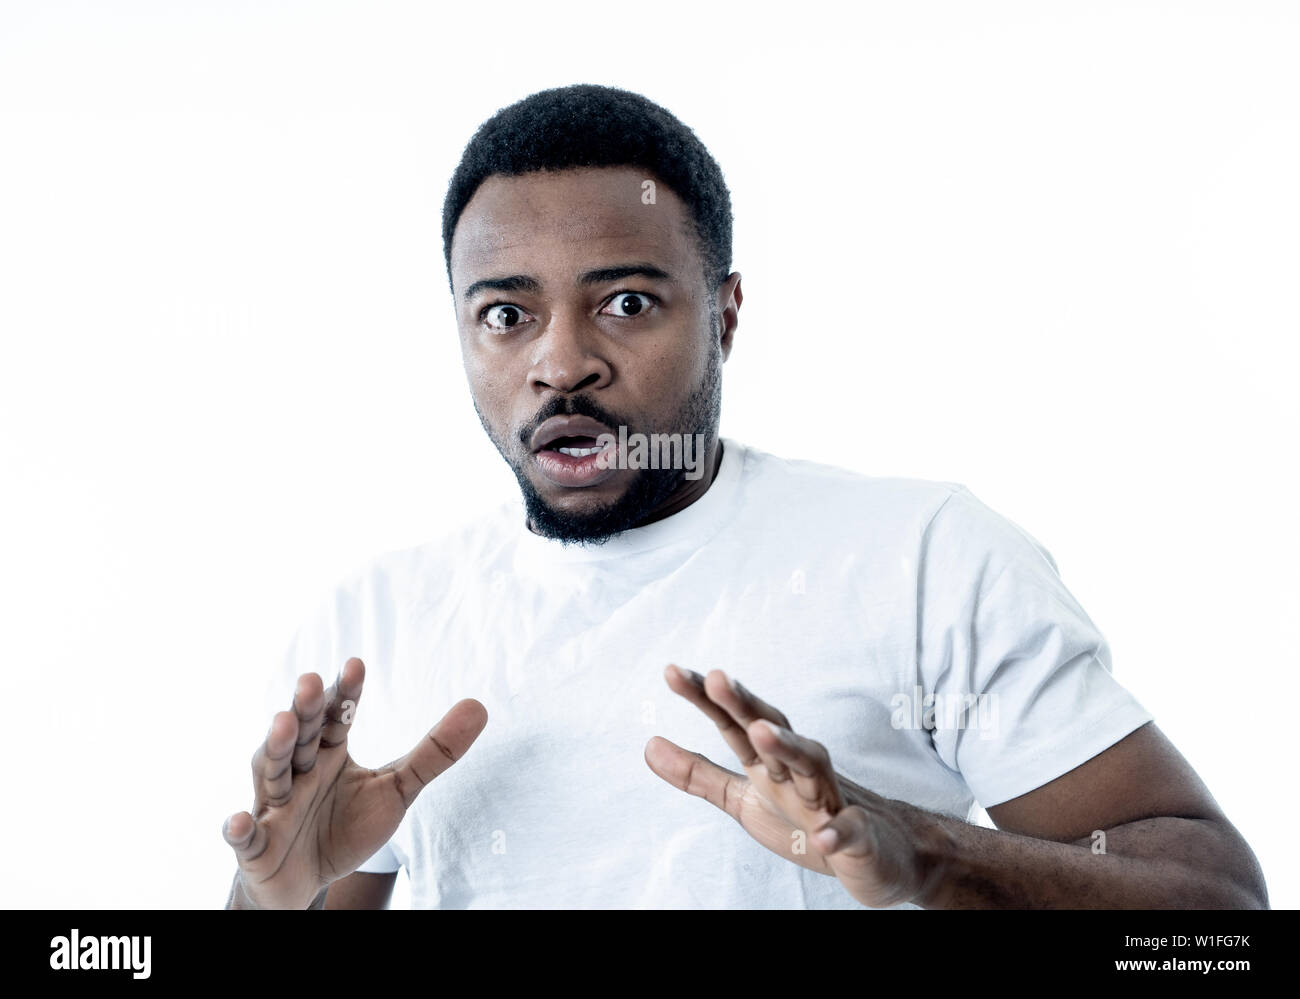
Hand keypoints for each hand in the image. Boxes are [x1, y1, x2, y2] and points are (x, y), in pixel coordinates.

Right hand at [223, 657, 486, 908]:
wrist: (307, 880)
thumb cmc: (347, 825)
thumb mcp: (397, 788)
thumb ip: (434, 752)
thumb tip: (480, 707)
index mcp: (329, 753)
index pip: (336, 717)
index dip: (345, 693)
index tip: (356, 663)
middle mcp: (298, 772)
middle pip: (300, 737)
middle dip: (304, 710)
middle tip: (310, 681)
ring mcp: (274, 807)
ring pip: (271, 774)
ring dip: (275, 750)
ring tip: (283, 724)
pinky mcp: (257, 847)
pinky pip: (245, 837)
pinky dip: (240, 829)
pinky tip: (241, 820)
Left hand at [645, 665, 952, 907]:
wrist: (886, 854)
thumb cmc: (808, 819)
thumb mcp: (744, 798)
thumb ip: (698, 774)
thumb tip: (648, 744)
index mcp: (771, 764)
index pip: (734, 724)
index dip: (705, 699)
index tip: (673, 672)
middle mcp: (801, 772)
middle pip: (773, 730)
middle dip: (745, 703)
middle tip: (715, 677)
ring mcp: (833, 802)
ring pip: (813, 768)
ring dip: (789, 747)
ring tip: (761, 731)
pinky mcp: (861, 840)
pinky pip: (852, 833)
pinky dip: (841, 832)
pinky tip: (826, 837)